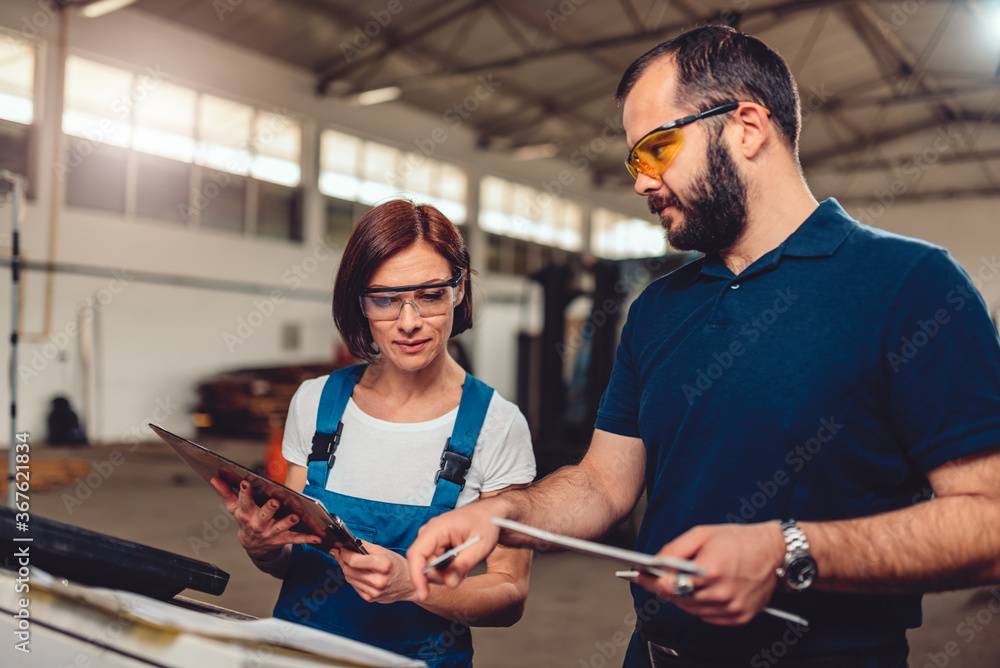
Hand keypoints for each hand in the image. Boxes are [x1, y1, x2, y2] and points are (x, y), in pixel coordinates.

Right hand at [209, 477, 320, 559]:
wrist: (253, 546)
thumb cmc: (245, 519)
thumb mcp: (234, 508)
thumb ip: (226, 492)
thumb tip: (214, 477)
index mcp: (246, 514)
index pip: (243, 502)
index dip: (244, 493)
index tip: (245, 482)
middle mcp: (258, 524)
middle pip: (263, 515)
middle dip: (268, 508)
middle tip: (274, 501)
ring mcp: (271, 532)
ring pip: (280, 526)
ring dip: (288, 522)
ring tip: (296, 517)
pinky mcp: (283, 539)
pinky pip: (296, 538)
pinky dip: (307, 538)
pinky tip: (318, 537)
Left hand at [330, 541, 421, 603]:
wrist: (409, 585)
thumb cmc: (398, 566)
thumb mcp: (385, 551)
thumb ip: (365, 546)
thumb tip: (348, 542)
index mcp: (383, 565)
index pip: (354, 561)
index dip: (344, 554)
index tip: (341, 548)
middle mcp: (378, 580)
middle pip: (348, 570)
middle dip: (342, 560)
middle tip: (340, 553)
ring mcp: (374, 591)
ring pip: (349, 578)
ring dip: (346, 569)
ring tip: (349, 562)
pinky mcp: (370, 598)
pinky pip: (354, 586)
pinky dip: (353, 578)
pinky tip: (358, 573)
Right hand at [406, 500, 502, 599]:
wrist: (489, 514)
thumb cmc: (485, 525)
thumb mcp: (479, 548)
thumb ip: (462, 566)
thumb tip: (448, 584)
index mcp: (437, 528)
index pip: (416, 554)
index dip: (417, 576)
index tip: (424, 594)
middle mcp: (429, 532)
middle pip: (422, 564)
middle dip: (440, 575)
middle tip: (462, 573)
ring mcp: (430, 537)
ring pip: (428, 565)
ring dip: (444, 572)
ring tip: (463, 563)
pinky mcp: (434, 543)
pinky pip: (433, 562)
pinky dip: (445, 567)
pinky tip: (459, 560)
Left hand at [636, 522, 784, 625]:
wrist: (775, 552)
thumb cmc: (738, 539)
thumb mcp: (701, 534)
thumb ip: (675, 549)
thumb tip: (654, 562)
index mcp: (711, 570)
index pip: (669, 584)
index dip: (650, 581)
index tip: (639, 576)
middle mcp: (721, 593)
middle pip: (678, 598)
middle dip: (665, 587)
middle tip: (657, 575)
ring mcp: (731, 608)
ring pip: (691, 609)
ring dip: (682, 596)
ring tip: (682, 580)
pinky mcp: (739, 617)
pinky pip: (707, 616)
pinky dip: (699, 605)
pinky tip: (702, 589)